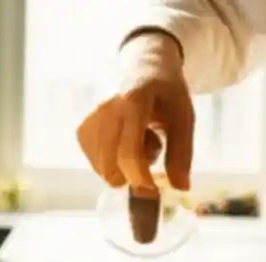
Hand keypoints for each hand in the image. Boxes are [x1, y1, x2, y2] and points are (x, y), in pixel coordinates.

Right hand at [77, 31, 194, 194]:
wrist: (141, 65)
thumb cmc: (166, 91)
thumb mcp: (183, 116)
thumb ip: (181, 152)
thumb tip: (181, 188)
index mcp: (133, 101)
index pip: (129, 152)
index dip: (140, 178)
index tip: (154, 192)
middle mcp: (104, 109)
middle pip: (111, 166)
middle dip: (134, 174)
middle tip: (152, 149)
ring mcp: (89, 119)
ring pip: (102, 168)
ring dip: (123, 168)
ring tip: (137, 141)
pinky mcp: (82, 128)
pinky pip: (95, 163)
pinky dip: (111, 163)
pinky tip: (123, 142)